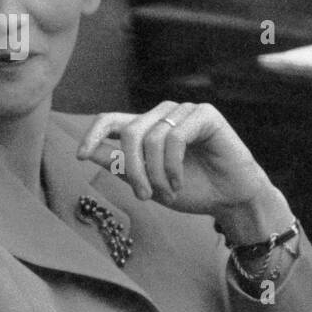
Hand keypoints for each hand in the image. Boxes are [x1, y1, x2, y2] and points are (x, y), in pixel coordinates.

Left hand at [76, 101, 289, 239]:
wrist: (230, 199)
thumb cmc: (193, 191)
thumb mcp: (149, 183)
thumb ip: (121, 166)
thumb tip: (88, 152)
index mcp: (148, 128)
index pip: (111, 120)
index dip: (93, 134)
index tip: (80, 155)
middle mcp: (163, 115)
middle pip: (130, 131)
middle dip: (133, 167)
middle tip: (143, 195)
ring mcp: (184, 112)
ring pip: (151, 136)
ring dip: (155, 172)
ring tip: (167, 191)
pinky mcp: (205, 115)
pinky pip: (174, 137)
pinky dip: (172, 165)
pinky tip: (179, 180)